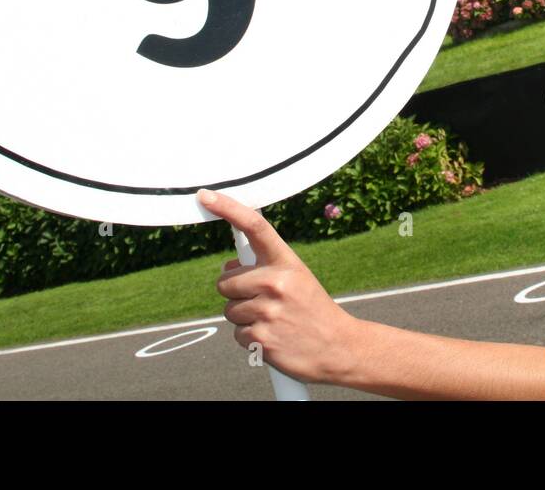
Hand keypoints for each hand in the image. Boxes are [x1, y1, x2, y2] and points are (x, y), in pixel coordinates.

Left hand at [199, 188, 360, 384]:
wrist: (338, 348)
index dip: (227, 208)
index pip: (254, 226)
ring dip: (244, 318)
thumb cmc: (313, 310)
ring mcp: (267, 310)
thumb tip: (228, 267)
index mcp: (286, 262)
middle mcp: (275, 282)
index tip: (205, 196)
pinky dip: (250, 339)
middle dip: (236, 293)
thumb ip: (264, 269)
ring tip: (273, 321)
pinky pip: (236, 334)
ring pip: (229, 310)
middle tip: (264, 302)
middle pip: (225, 282)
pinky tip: (273, 338)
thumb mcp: (296, 279)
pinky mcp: (260, 338)